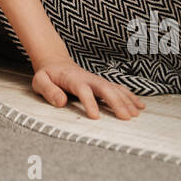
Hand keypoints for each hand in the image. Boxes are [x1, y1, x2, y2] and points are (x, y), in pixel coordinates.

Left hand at [31, 55, 145, 119]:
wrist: (56, 62)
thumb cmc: (48, 75)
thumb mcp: (40, 81)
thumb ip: (49, 91)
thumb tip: (60, 102)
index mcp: (72, 79)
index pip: (83, 90)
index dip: (89, 102)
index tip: (95, 116)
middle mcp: (88, 78)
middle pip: (105, 88)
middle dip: (116, 102)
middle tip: (125, 117)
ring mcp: (97, 80)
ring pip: (114, 88)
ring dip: (126, 100)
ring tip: (135, 115)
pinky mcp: (102, 84)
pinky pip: (118, 89)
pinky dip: (130, 97)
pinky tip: (139, 106)